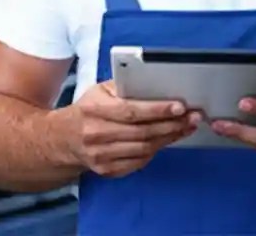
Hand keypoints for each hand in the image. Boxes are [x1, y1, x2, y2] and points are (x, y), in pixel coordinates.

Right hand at [60, 80, 200, 177]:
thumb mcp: (99, 91)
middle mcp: (96, 135)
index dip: (158, 109)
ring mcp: (101, 156)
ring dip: (169, 138)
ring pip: (144, 148)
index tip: (180, 106)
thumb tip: (154, 84)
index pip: (131, 111)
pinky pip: (139, 162)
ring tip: (185, 127)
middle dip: (172, 124)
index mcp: (95, 111)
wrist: (63, 139)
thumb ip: (124, 87)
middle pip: (142, 132)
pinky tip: (167, 140)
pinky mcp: (107, 170)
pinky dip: (156, 151)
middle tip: (192, 117)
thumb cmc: (87, 111)